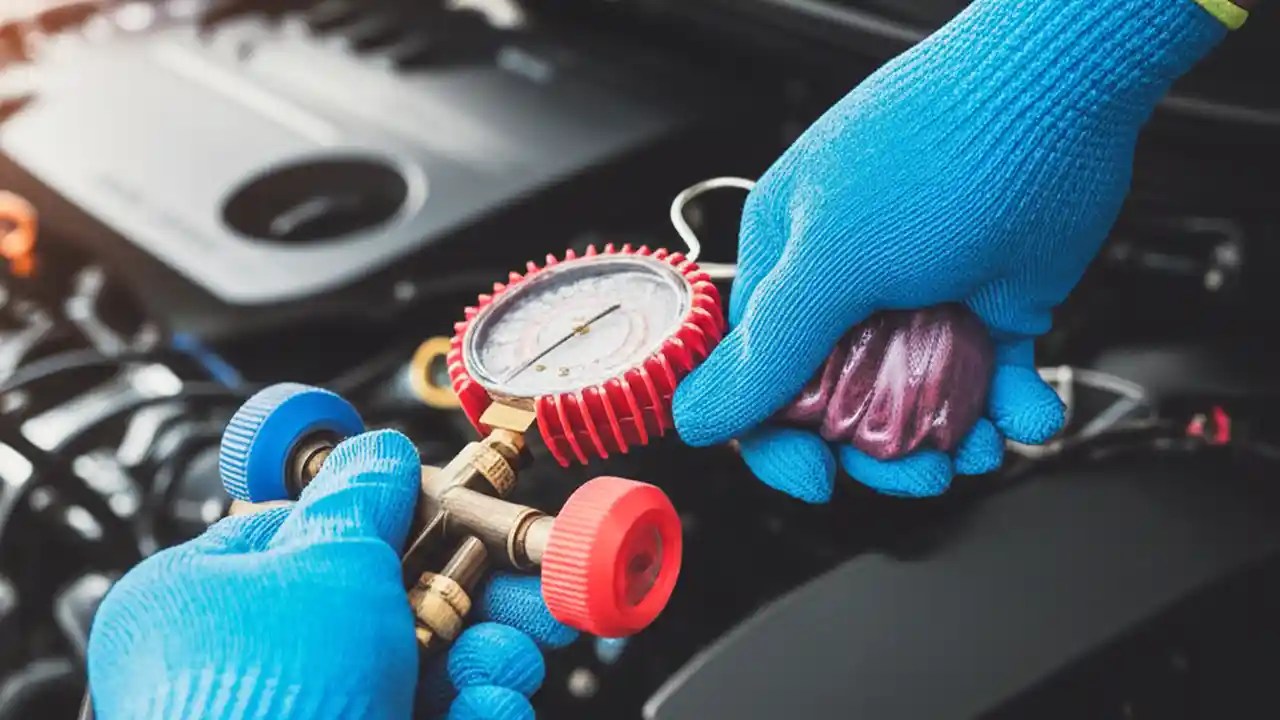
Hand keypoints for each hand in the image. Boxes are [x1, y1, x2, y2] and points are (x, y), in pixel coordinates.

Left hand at [87, 430, 577, 718]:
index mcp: (215, 598)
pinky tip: (492, 705)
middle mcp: (263, 663)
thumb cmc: (257, 699)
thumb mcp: (325, 561)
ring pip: (428, 667)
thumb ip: (363, 499)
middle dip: (479, 589)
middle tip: (537, 582)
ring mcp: (315, 719)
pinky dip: (481, 711)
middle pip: (394, 601)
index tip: (469, 509)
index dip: (403, 515)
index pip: (321, 532)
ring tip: (510, 653)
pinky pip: (441, 719)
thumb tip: (378, 453)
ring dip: (488, 653)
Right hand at [674, 0, 1226, 500]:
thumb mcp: (833, 261)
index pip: (761, 378)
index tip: (820, 479)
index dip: (782, 440)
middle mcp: (846, 284)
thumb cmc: (934, 156)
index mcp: (788, 266)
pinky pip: (987, 378)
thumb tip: (692, 420)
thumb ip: (767, 350)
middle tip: (924, 471)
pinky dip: (1009, 406)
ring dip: (950, 437)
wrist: (1059, 94)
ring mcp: (920, 296)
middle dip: (881, 450)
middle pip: (842, 404)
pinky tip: (1029, 412)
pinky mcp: (988, 302)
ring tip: (982, 445)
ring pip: (916, 402)